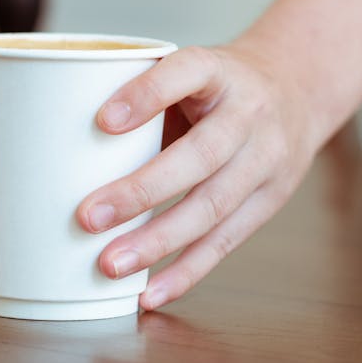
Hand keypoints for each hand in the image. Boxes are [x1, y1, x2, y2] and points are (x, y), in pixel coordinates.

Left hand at [76, 43, 322, 309]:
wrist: (297, 89)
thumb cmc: (218, 86)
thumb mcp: (189, 71)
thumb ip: (143, 98)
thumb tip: (64, 147)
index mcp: (220, 69)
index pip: (188, 72)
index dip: (147, 94)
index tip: (102, 121)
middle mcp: (249, 112)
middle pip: (201, 155)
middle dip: (142, 191)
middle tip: (87, 217)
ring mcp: (266, 158)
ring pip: (213, 206)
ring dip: (159, 241)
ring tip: (110, 264)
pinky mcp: (270, 199)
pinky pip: (227, 241)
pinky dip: (187, 271)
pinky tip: (151, 292)